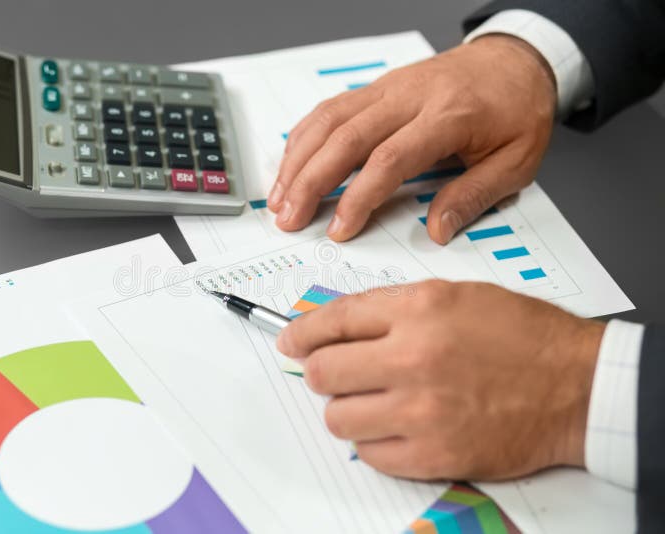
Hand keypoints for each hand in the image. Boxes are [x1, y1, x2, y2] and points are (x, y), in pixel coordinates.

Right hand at [268, 35, 555, 243]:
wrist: (517, 61)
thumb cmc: (517, 111)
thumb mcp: (516, 162)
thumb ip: (474, 196)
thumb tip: (437, 229)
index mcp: (448, 116)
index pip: (389, 159)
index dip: (358, 197)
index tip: (340, 229)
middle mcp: (410, 97)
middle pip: (346, 138)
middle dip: (310, 181)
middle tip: (290, 218)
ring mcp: (390, 88)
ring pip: (330, 120)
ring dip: (298, 160)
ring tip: (280, 199)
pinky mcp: (379, 87)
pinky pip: (332, 108)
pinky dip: (305, 136)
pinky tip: (291, 162)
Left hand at [276, 281, 604, 480]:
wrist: (576, 385)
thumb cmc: (524, 336)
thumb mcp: (456, 295)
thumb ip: (393, 308)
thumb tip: (340, 325)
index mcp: (417, 311)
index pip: (332, 321)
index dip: (300, 332)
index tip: (289, 340)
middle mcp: (413, 359)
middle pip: (322, 372)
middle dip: (319, 370)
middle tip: (333, 372)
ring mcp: (421, 412)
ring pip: (338, 418)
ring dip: (345, 409)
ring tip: (370, 401)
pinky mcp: (434, 455)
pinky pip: (370, 455)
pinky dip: (374, 442)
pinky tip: (395, 427)